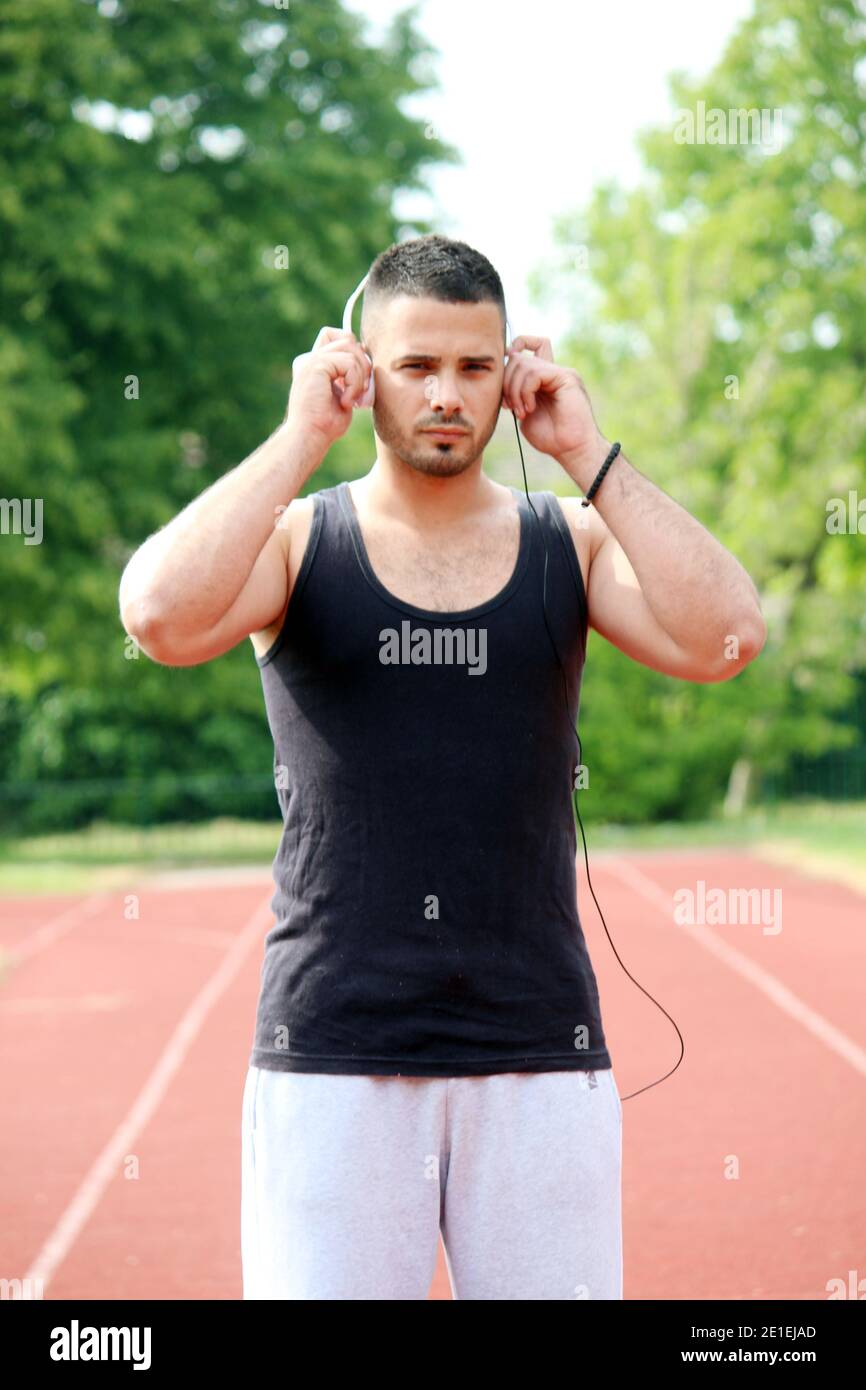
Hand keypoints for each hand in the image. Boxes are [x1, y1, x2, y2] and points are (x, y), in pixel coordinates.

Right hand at [284, 326, 372, 446]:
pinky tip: (346, 402)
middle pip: (347, 338)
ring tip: (354, 398)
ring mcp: (310, 360)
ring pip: (350, 346)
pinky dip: (354, 383)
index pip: (337, 338)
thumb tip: (369, 364)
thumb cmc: (325, 426)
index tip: (360, 381)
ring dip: (360, 375)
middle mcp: (309, 359)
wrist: (309, 438)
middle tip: (364, 391)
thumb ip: (351, 378)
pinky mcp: (315, 365)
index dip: (354, 352)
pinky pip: (348, 362)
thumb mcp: (344, 397)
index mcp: (314, 365)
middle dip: (363, 363)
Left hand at [501, 335, 605, 474]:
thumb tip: (500, 379)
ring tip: (522, 412)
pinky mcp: (566, 377)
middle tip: (510, 407)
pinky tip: (530, 409)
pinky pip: (535, 373)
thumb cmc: (551, 437)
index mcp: (543, 378)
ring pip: (523, 364)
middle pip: (519, 357)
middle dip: (506, 382)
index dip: (513, 351)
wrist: (571, 449)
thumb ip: (516, 393)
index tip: (503, 380)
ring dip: (514, 391)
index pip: (529, 344)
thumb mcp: (524, 412)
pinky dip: (525, 392)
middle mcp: (553, 371)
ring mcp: (561, 372)